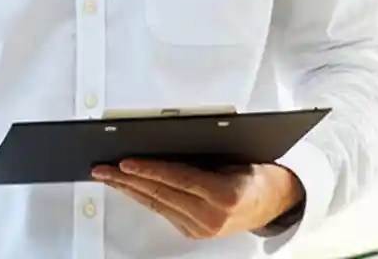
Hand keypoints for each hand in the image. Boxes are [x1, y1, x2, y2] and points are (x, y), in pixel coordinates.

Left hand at [92, 159, 303, 239]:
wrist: (275, 202)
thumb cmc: (257, 174)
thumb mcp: (235, 157)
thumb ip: (202, 155)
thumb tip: (162, 144)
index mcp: (224, 195)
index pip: (177, 179)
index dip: (148, 170)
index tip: (125, 162)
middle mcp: (211, 217)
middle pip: (160, 194)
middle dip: (127, 180)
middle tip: (102, 168)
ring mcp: (202, 229)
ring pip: (156, 205)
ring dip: (129, 190)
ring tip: (107, 176)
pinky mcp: (195, 233)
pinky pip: (163, 211)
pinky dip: (145, 198)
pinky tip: (130, 188)